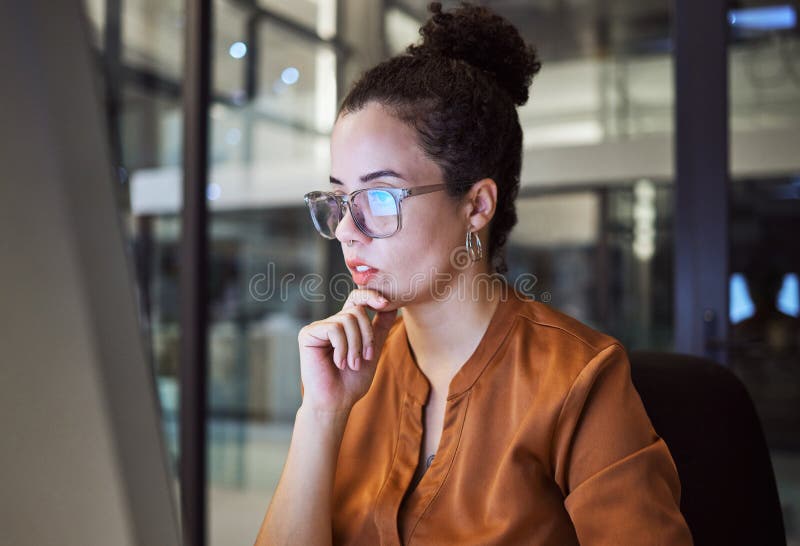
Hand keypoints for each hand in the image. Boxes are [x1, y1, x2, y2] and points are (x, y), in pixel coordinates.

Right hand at [297, 289, 397, 413]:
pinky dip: (342, 348)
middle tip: (365, 358)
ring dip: (356, 345)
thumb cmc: (352, 381)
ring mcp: (318, 327)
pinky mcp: (308, 334)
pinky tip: (338, 362)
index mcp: (345, 326)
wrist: (336, 402)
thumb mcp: (372, 351)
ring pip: (348, 319)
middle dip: (367, 335)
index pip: (357, 299)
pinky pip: (334, 329)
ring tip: (351, 364)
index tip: (386, 303)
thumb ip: (380, 328)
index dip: (371, 296)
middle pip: (357, 310)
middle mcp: (331, 323)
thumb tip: (393, 306)